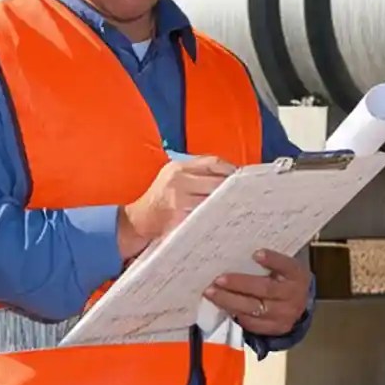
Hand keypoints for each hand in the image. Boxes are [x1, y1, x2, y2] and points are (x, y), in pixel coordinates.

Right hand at [117, 154, 235, 260]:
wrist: (136, 221)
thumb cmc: (158, 200)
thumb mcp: (171, 177)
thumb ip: (195, 173)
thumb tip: (228, 175)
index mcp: (178, 168)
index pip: (212, 162)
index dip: (230, 169)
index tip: (243, 178)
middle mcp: (178, 180)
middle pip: (217, 181)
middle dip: (233, 189)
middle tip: (247, 196)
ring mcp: (178, 200)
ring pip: (213, 200)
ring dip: (227, 205)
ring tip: (238, 209)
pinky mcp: (179, 218)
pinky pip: (204, 217)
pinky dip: (215, 219)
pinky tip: (223, 221)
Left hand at [203, 249, 311, 335]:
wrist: (299, 305)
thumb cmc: (283, 279)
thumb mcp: (282, 267)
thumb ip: (266, 262)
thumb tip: (235, 254)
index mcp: (296, 275)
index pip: (286, 266)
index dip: (272, 260)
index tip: (255, 254)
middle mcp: (293, 295)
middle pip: (265, 289)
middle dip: (238, 284)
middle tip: (218, 279)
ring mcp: (285, 314)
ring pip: (254, 308)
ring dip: (229, 301)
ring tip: (212, 293)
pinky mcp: (275, 328)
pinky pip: (252, 323)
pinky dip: (235, 314)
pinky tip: (222, 306)